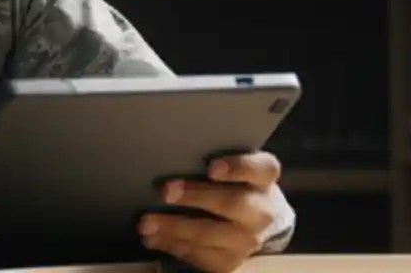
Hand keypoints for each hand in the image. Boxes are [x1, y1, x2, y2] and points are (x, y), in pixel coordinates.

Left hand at [138, 151, 294, 272]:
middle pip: (232, 203)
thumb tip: (169, 149)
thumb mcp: (231, 162)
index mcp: (263, 177)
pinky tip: (153, 238)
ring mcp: (248, 239)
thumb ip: (210, 153)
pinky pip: (201, 256)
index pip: (260, 169)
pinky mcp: (232, 260)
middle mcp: (261, 210)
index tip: (211, 168)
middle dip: (196, 197)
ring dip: (176, 228)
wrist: (254, 218)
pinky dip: (173, 245)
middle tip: (165, 191)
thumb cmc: (232, 180)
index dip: (237, 167)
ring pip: (212, 235)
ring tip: (147, 222)